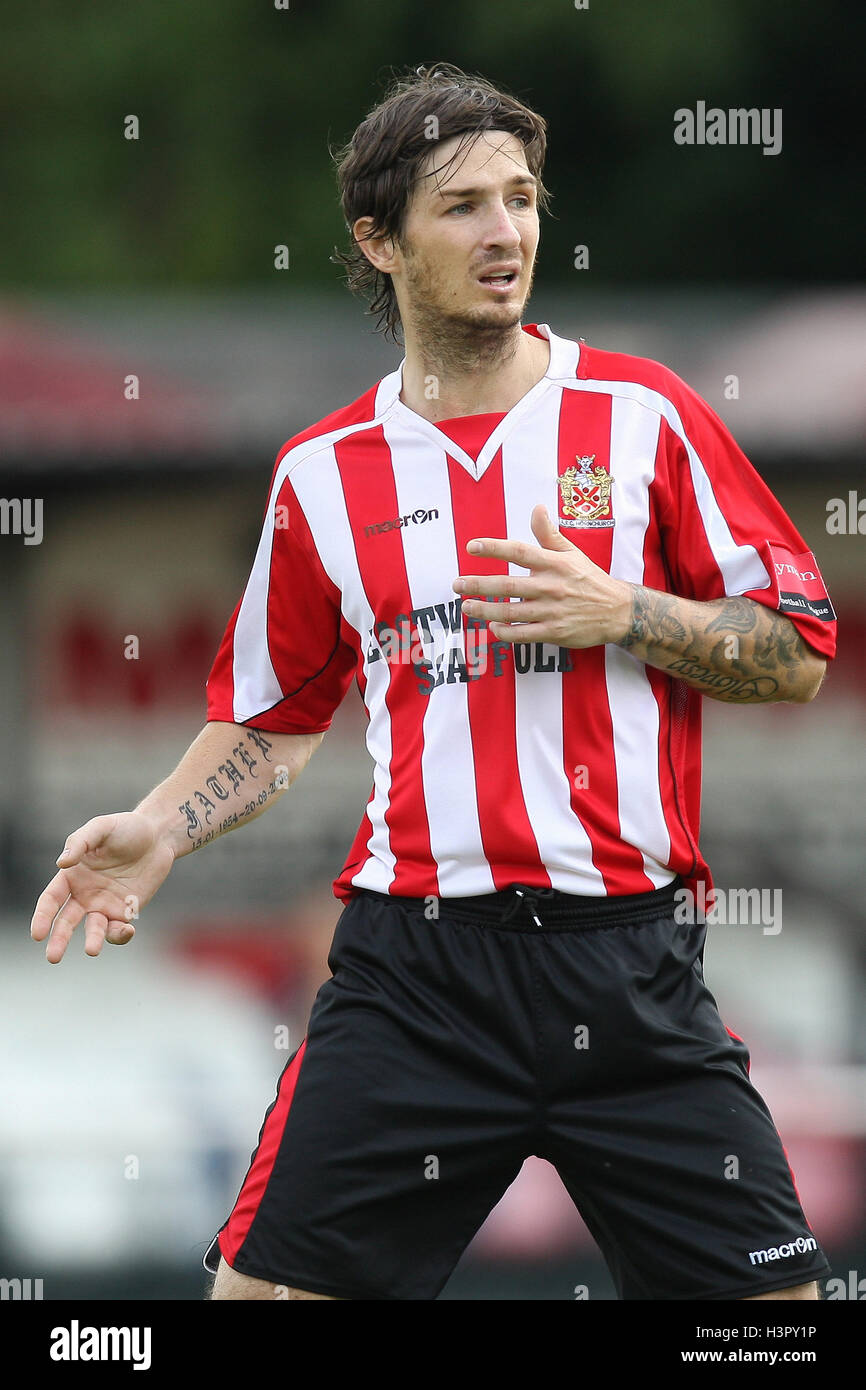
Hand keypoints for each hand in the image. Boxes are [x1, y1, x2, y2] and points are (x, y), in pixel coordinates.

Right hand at [30, 811, 175, 963]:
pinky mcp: (126, 910)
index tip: (38, 934)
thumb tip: (61, 863)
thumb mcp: (101, 828)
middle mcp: (85, 894)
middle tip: (53, 957)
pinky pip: (119, 929)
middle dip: (58, 940)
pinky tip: (127, 929)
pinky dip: (120, 934)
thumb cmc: (125, 828)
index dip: (43, 917)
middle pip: (66, 921)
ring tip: (92, 949)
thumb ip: (80, 842)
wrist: (158, 835)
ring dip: (92, 940)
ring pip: (94, 929)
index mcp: (72, 875)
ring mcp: (105, 904)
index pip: (51, 900)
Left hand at [452, 503, 632, 647]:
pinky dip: (505, 632)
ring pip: (511, 611)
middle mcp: (551, 586)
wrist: (616, 611)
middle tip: (457, 584)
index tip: (471, 547)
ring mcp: (552, 611)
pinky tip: (493, 627)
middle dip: (479, 585)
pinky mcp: (554, 632)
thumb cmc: (589, 579)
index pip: (519, 551)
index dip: (494, 548)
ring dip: (485, 610)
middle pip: (508, 584)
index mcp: (554, 563)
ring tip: (467, 607)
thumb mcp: (572, 553)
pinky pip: (523, 634)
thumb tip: (537, 508)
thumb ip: (549, 534)